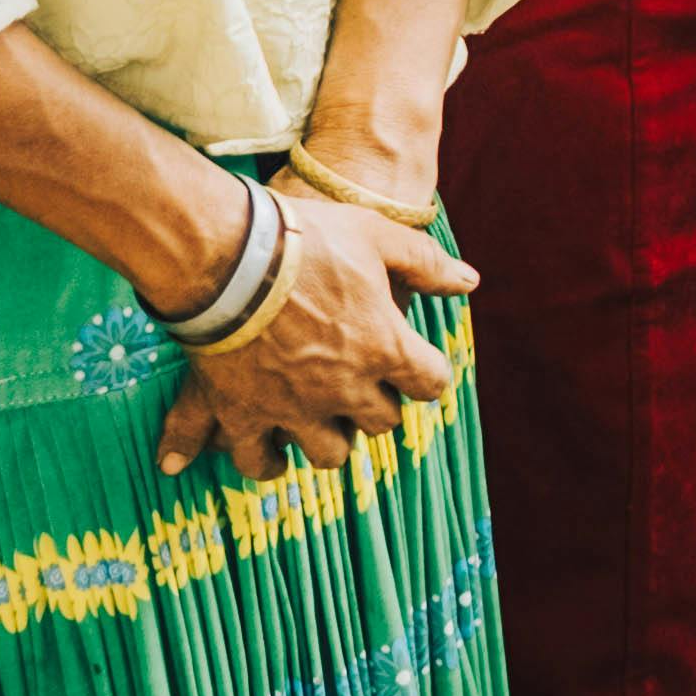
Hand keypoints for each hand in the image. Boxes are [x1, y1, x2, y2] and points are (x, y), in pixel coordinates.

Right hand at [154, 183, 468, 481]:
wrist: (226, 254)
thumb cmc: (307, 239)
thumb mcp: (376, 235)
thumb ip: (425, 264)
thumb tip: (469, 282)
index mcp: (385, 348)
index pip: (430, 384)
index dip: (425, 374)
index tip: (412, 364)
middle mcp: (345, 389)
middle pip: (381, 423)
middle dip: (376, 406)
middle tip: (358, 384)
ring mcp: (293, 408)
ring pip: (326, 454)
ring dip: (326, 441)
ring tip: (315, 423)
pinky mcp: (242, 414)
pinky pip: (253, 460)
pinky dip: (257, 460)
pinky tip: (262, 454)